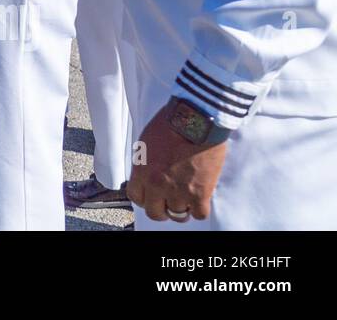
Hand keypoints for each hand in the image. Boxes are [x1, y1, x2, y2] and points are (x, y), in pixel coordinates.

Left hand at [127, 106, 228, 222]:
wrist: (196, 120)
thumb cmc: (171, 124)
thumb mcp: (146, 142)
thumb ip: (145, 164)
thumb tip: (147, 176)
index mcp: (141, 171)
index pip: (135, 197)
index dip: (144, 198)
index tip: (151, 196)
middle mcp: (157, 185)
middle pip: (154, 212)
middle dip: (161, 209)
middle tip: (168, 202)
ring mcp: (179, 191)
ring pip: (178, 215)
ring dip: (182, 207)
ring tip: (186, 197)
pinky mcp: (201, 193)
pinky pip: (199, 214)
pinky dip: (199, 209)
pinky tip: (200, 198)